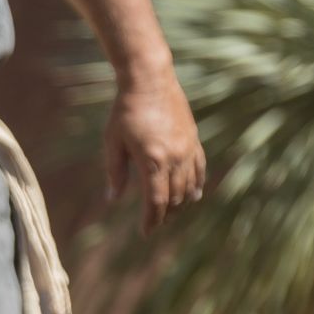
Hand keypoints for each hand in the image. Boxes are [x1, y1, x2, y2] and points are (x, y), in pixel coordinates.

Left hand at [104, 72, 204, 235]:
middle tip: (155, 224)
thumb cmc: (125, 111)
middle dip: (165, 215)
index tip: (145, 232)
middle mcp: (175, 158)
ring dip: (181, 204)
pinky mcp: (195, 141)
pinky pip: (200, 170)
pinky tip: (193, 196)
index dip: (151, 220)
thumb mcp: (113, 141)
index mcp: (153, 160)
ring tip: (171, 214)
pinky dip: (197, 186)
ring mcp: (188, 149)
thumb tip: (113, 199)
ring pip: (190, 187)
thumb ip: (115, 172)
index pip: (156, 201)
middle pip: (175, 197)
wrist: (150, 81)